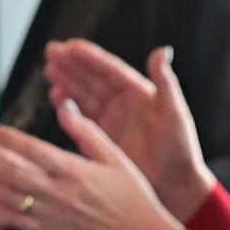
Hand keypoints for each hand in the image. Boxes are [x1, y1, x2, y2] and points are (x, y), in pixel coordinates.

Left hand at [0, 99, 182, 229]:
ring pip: (7, 194)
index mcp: (75, 171)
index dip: (6, 137)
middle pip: (11, 170)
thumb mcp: (116, 157)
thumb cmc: (132, 196)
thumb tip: (66, 109)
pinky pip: (14, 219)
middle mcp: (59, 192)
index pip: (32, 149)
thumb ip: (88, 132)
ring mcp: (51, 213)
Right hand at [44, 39, 214, 220]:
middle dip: (72, 64)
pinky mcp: (102, 136)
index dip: (92, 57)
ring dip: (66, 81)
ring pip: (84, 94)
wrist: (174, 184)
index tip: (72, 46)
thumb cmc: (180, 149)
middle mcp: (125, 103)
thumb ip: (166, 82)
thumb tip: (163, 50)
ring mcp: (112, 119)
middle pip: (93, 78)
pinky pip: (81, 116)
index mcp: (142, 93)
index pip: (112, 70)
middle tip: (51, 51)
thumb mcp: (175, 113)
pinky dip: (67, 105)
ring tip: (49, 70)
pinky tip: (55, 97)